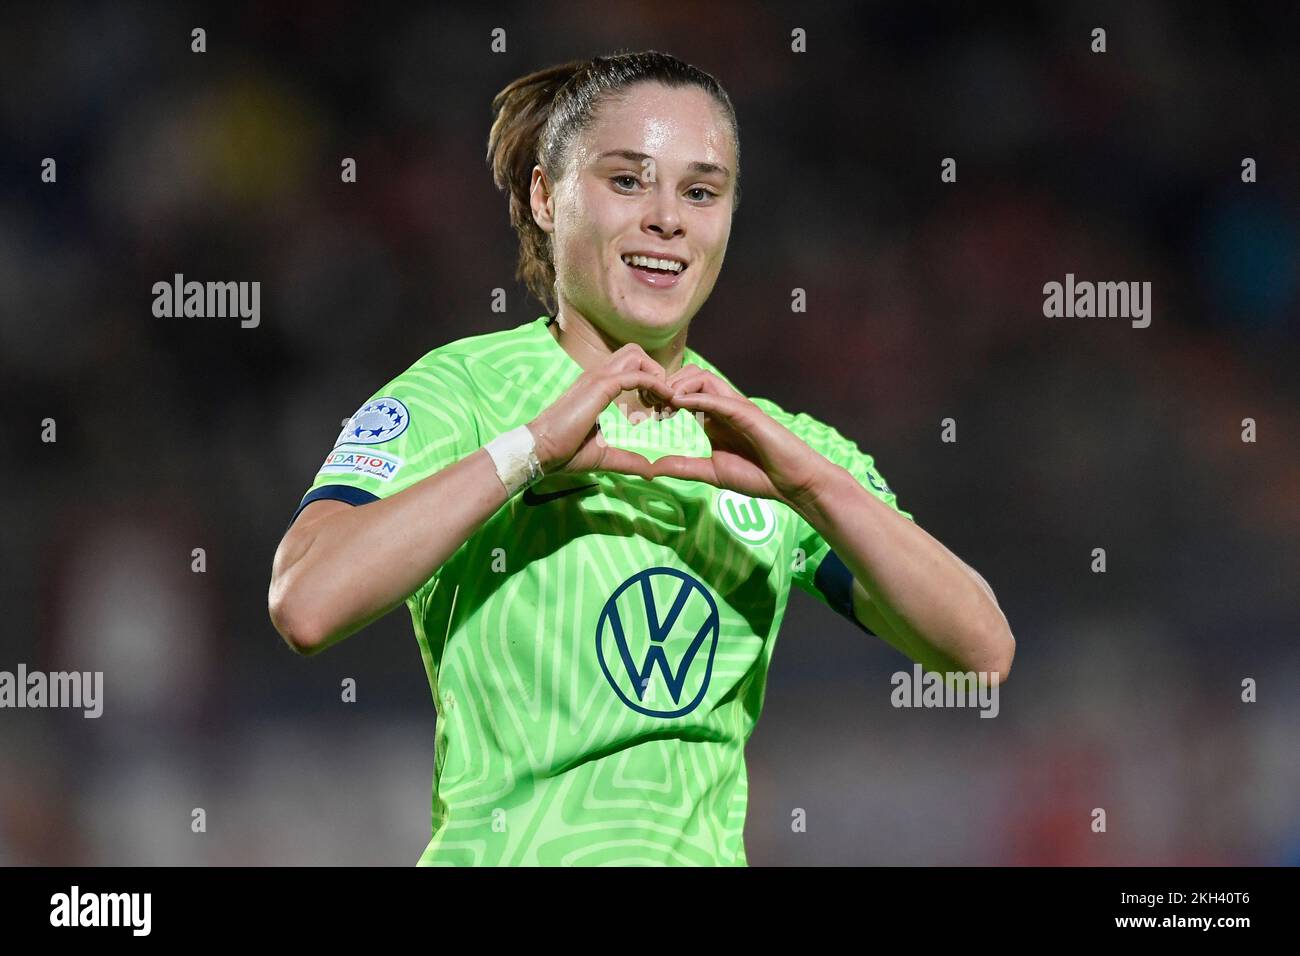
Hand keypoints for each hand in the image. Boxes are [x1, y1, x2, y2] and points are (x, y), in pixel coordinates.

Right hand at [527, 343, 676, 477]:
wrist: (541, 450)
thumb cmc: (566, 453)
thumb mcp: (605, 455)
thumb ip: (628, 459)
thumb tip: (650, 471)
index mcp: (597, 386)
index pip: (629, 367)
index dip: (649, 382)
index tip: (658, 408)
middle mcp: (598, 375)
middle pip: (635, 352)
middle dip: (654, 370)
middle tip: (660, 400)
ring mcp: (597, 377)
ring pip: (636, 355)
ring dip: (655, 374)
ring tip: (660, 401)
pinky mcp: (600, 386)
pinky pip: (635, 374)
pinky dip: (654, 384)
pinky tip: (662, 400)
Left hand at [652, 365, 831, 508]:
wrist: (792, 483)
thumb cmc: (758, 476)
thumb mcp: (711, 472)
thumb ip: (684, 467)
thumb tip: (653, 467)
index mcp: (713, 417)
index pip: (683, 391)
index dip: (661, 395)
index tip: (647, 411)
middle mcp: (723, 406)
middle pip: (689, 375)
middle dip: (666, 384)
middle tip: (651, 405)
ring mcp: (736, 406)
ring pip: (702, 378)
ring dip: (679, 386)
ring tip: (664, 405)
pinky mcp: (747, 413)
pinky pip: (718, 397)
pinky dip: (697, 397)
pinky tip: (679, 405)